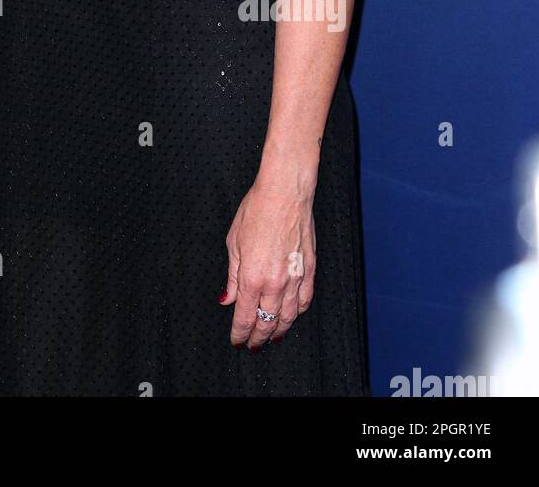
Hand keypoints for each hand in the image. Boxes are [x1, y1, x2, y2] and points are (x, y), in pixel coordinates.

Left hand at [220, 177, 315, 348]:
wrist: (285, 194)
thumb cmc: (256, 211)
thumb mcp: (233, 243)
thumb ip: (232, 276)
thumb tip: (228, 298)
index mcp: (252, 277)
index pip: (245, 317)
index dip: (239, 333)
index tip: (236, 341)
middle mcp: (275, 283)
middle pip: (267, 322)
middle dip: (258, 337)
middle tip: (253, 344)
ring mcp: (295, 278)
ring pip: (289, 317)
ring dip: (279, 330)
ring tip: (272, 337)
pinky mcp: (310, 270)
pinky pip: (305, 300)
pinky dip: (298, 313)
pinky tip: (292, 316)